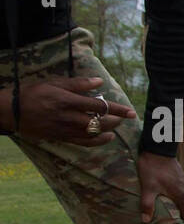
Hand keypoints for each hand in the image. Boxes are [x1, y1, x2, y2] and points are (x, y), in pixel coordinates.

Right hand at [4, 77, 134, 143]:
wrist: (13, 111)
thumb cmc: (34, 93)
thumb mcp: (55, 83)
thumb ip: (78, 84)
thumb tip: (99, 81)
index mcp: (69, 101)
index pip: (100, 107)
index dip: (118, 109)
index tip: (131, 112)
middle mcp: (70, 117)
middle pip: (100, 122)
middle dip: (116, 120)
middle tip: (124, 117)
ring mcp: (66, 129)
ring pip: (94, 134)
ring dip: (109, 131)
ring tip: (116, 126)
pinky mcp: (62, 137)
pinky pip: (84, 142)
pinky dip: (98, 141)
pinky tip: (106, 137)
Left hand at [137, 152, 183, 223]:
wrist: (158, 148)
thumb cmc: (152, 168)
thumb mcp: (148, 186)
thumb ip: (147, 204)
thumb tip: (145, 220)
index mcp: (180, 195)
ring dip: (182, 208)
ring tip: (175, 214)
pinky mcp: (180, 177)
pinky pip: (183, 192)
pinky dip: (180, 199)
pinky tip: (171, 199)